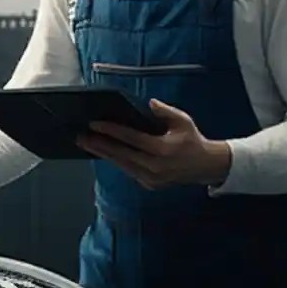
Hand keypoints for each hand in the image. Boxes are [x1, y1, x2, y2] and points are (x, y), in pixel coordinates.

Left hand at [76, 98, 231, 189]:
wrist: (205, 166)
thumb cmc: (192, 140)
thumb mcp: (183, 120)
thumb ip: (164, 111)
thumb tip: (148, 103)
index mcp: (163, 150)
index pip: (131, 139)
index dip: (111, 131)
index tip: (94, 124)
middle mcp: (155, 166)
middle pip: (120, 155)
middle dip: (98, 145)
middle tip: (81, 136)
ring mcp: (151, 178)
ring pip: (121, 165)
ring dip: (103, 154)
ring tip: (86, 143)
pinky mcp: (149, 184)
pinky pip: (128, 170)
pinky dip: (115, 160)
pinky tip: (102, 152)